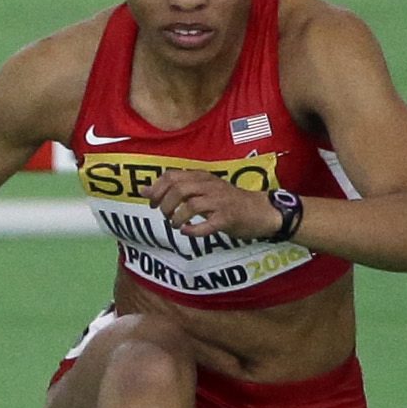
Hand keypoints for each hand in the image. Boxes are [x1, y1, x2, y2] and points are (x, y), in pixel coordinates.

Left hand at [145, 170, 281, 244]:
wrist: (261, 211)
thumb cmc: (228, 202)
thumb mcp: (203, 189)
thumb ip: (176, 189)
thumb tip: (145, 191)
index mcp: (202, 177)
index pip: (172, 175)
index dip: (157, 189)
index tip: (152, 202)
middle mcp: (210, 186)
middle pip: (179, 189)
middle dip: (165, 203)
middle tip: (164, 215)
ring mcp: (220, 202)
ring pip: (191, 205)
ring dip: (178, 217)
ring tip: (176, 224)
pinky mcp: (228, 218)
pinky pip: (208, 224)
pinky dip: (193, 230)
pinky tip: (187, 232)